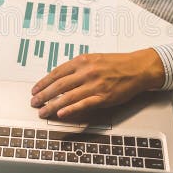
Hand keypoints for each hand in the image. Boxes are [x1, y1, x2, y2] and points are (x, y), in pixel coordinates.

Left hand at [30, 49, 165, 118]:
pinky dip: (71, 109)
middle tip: (34, 102)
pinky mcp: (104, 96)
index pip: (57, 73)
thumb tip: (60, 78)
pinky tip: (61, 113)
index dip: (43, 82)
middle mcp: (87, 72)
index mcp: (82, 61)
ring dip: (52, 105)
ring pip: (68, 96)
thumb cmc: (117, 63)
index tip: (35, 89)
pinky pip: (84, 104)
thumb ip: (77, 67)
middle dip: (44, 95)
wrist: (138, 68)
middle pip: (59, 85)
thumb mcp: (94, 59)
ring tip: (43, 111)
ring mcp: (95, 85)